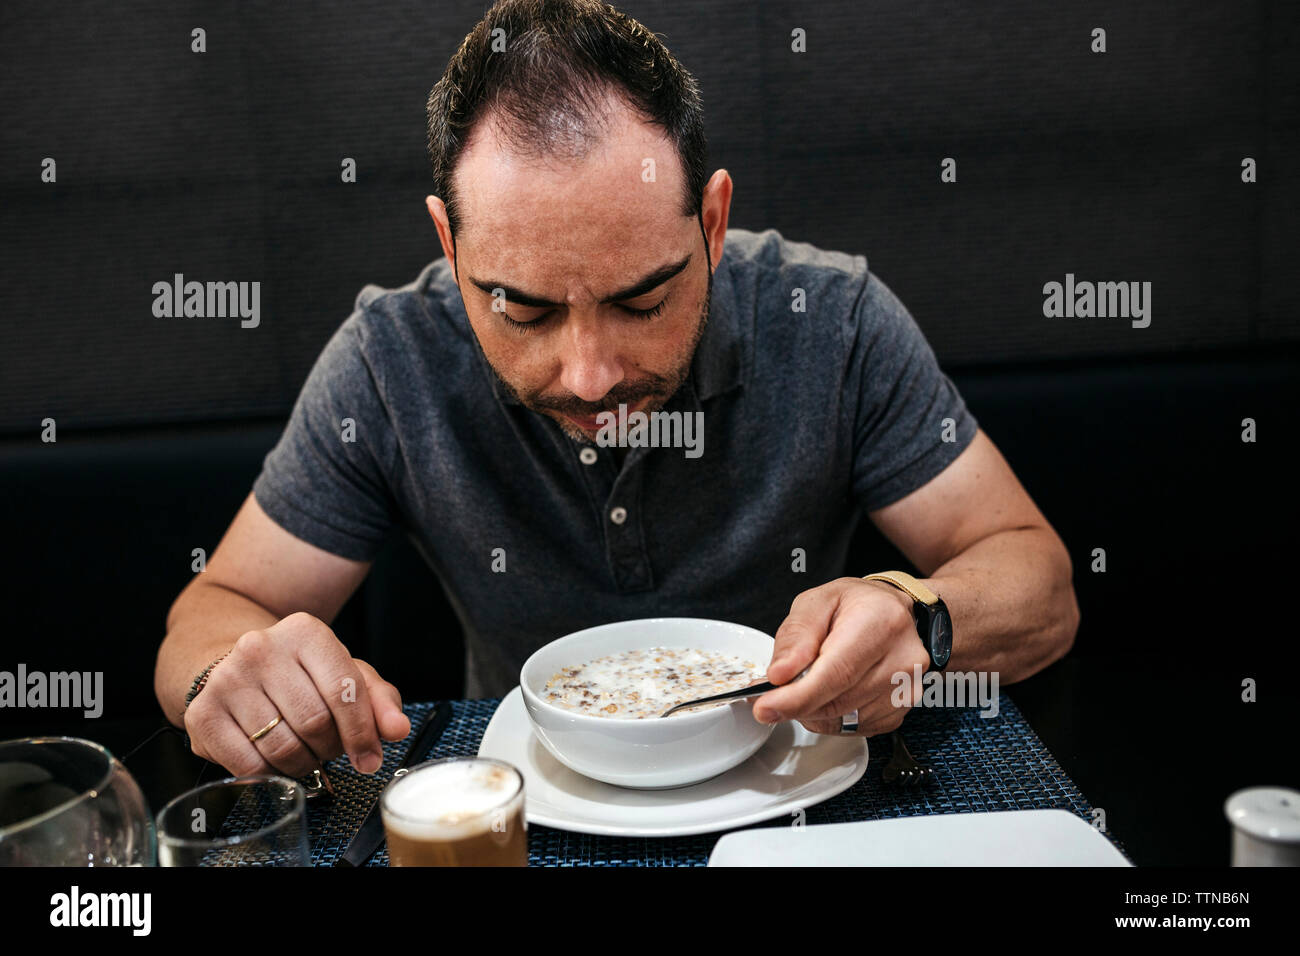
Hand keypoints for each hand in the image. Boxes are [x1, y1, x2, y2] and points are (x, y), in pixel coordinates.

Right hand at [183, 611, 410, 776]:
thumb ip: (378, 700)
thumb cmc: (298, 674)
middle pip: (314, 722)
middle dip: (331, 748)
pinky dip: (270, 774)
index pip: (344, 690)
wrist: (234, 667)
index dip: (362, 733)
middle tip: (330, 749)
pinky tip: (274, 759)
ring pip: (283, 748)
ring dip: (303, 764)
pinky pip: (248, 765)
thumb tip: (397, 729)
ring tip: (304, 753)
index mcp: (305, 632)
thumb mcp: (345, 675)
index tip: (369, 759)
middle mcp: (261, 648)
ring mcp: (226, 680)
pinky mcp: (201, 714)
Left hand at [752, 577, 930, 734]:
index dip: (798, 697)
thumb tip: (781, 674)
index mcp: (882, 623)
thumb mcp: (817, 601)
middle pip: (836, 701)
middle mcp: (901, 660)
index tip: (766, 707)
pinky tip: (830, 692)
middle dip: (796, 702)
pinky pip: (852, 728)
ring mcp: (905, 691)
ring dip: (812, 709)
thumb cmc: (858, 605)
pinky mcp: (898, 713)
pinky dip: (830, 716)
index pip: (837, 673)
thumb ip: (796, 636)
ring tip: (809, 680)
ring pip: (841, 719)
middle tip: (773, 692)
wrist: (896, 613)